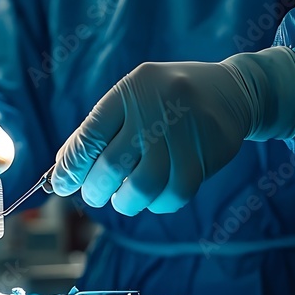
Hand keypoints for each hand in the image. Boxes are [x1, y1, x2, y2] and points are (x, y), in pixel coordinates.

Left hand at [51, 46, 294, 215]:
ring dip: (125, 202)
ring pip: (141, 186)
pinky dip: (157, 204)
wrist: (233, 91)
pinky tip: (152, 198)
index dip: (71, 167)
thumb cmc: (168, 100)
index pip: (89, 136)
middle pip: (111, 165)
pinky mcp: (205, 155)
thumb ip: (101, 131)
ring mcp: (182, 133)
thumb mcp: (134, 98)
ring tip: (122, 200)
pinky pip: (173, 194)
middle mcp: (154, 110)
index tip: (61, 185)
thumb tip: (63, 175)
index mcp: (130, 92)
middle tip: (95, 195)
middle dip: (95, 189)